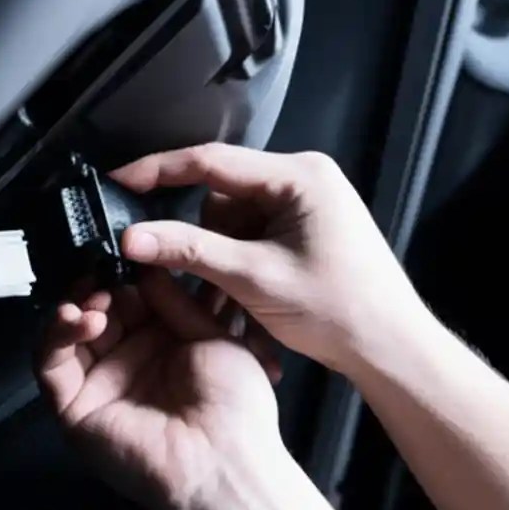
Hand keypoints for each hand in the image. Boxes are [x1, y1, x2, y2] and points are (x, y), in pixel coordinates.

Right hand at [35, 270, 286, 509]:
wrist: (223, 463)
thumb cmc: (236, 406)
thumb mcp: (214, 336)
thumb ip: (176, 301)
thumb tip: (147, 266)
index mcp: (165, 347)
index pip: (131, 301)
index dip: (126, 277)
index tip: (128, 254)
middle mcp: (129, 365)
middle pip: (96, 313)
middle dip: (97, 288)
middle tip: (103, 273)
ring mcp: (99, 387)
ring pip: (67, 336)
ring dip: (75, 307)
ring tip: (94, 301)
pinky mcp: (74, 409)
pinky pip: (50, 365)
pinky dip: (57, 335)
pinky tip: (80, 318)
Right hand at [112, 143, 424, 371]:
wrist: (390, 348)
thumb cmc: (340, 310)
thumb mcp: (253, 279)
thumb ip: (188, 251)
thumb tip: (133, 237)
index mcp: (298, 176)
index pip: (210, 162)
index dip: (158, 171)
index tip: (118, 181)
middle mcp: (303, 180)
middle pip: (220, 197)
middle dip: (203, 241)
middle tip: (196, 279)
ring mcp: (306, 206)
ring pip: (232, 223)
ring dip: (221, 262)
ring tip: (236, 304)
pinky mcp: (305, 231)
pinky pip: (252, 239)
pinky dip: (239, 269)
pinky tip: (247, 303)